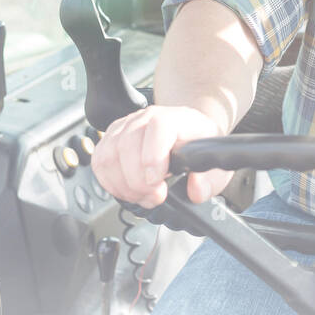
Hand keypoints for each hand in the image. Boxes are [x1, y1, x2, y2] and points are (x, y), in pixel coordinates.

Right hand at [91, 105, 234, 207]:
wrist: (187, 134)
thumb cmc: (197, 148)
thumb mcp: (215, 166)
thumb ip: (210, 181)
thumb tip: (195, 191)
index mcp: (175, 119)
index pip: (158, 126)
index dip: (153, 156)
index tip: (157, 181)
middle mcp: (146, 118)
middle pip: (127, 144)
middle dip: (138, 182)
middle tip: (155, 197)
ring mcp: (125, 127)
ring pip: (109, 155)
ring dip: (123, 185)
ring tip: (143, 195)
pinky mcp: (110, 139)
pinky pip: (99, 163)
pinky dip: (111, 183)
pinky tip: (128, 190)